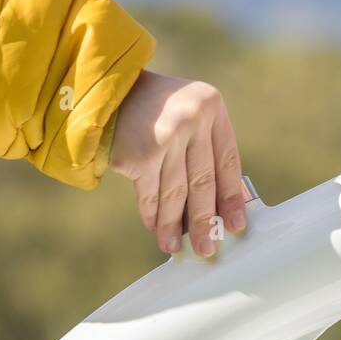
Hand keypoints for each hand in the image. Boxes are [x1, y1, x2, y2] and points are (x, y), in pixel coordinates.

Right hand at [108, 70, 249, 256]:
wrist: (104, 91)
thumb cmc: (153, 108)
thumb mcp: (189, 112)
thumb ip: (205, 147)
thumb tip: (222, 202)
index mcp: (212, 107)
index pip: (228, 161)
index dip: (231, 197)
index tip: (235, 224)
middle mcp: (193, 119)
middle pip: (204, 181)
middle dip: (205, 220)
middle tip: (208, 247)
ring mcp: (167, 135)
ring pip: (176, 192)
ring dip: (174, 225)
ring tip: (176, 246)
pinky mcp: (141, 153)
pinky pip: (150, 193)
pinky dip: (152, 214)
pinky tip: (155, 228)